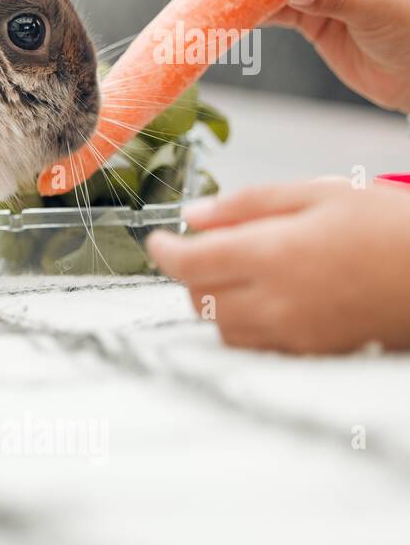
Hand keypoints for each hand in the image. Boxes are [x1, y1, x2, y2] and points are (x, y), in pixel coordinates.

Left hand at [146, 179, 409, 352]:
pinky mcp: (313, 351)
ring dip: (214, 300)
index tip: (158, 239)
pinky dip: (243, 323)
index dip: (164, 251)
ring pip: (222, 328)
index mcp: (273, 255)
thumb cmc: (391, 225)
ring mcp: (294, 333)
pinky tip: (266, 296)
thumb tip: (194, 216)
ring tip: (237, 271)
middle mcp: (276, 302)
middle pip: (198, 299)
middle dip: (190, 273)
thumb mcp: (321, 193)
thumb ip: (249, 204)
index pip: (189, 262)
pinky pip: (256, 343)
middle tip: (204, 248)